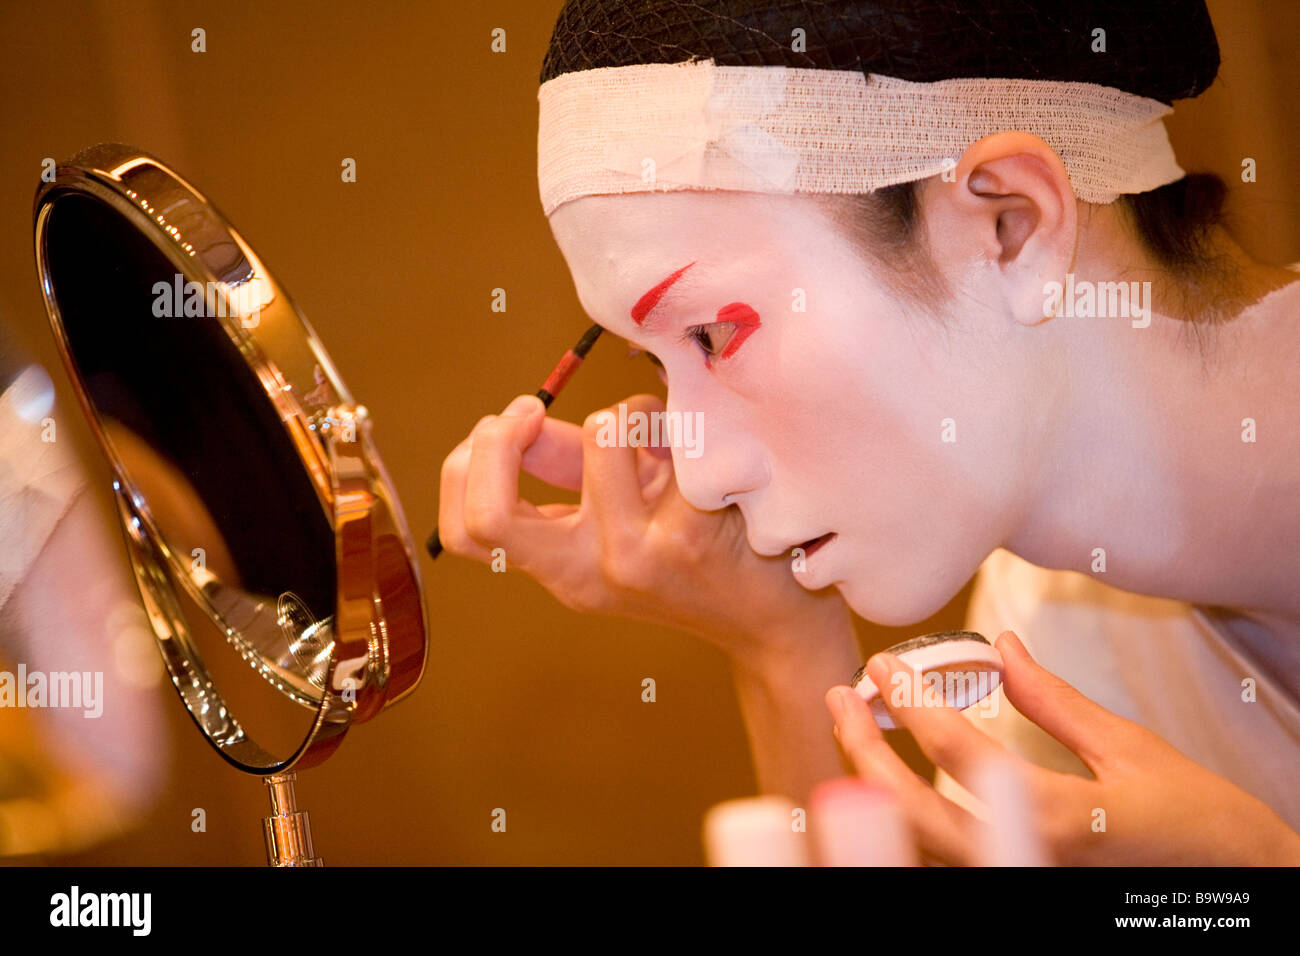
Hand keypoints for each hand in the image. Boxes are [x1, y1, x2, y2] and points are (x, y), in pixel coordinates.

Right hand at [437, 392, 852, 657]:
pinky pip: (670, 431)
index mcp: (564, 570)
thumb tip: (520, 422)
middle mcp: (587, 575)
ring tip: (662, 435)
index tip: (509, 424)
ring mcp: (636, 558)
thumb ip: (566, 469)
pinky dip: (685, 421)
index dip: (467, 465)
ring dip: (633, 411)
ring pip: (602, 433)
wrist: (778, 619)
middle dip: (495, 440)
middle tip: (528, 410)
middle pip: (491, 514)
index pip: (468, 532)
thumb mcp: (620, 514)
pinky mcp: (689, 534)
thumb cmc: (700, 553)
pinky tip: (709, 453)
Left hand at [825, 630, 1299, 864]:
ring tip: (853, 729)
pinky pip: (946, 851)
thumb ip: (1053, 700)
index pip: (958, 754)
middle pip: (915, 812)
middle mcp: (1025, 858)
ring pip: (921, 839)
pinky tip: (890, 773)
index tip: (884, 666)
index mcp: (1058, 818)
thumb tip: (1001, 647)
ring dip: (878, 784)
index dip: (913, 702)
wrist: (1238, 884)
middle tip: (841, 700)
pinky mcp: (1020, 879)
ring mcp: (1019, 877)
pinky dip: (909, 811)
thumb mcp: (1128, 748)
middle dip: (864, 754)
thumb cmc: (1197, 820)